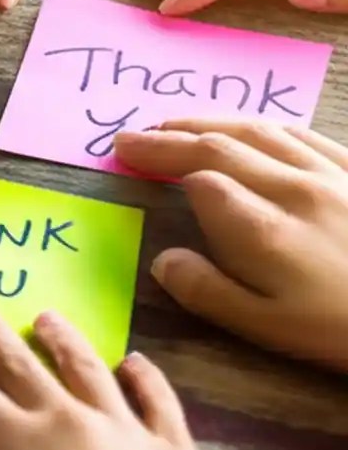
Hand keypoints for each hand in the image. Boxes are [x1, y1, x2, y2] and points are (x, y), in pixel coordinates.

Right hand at [0, 295, 199, 449]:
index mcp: (24, 444)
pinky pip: (158, 402)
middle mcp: (71, 422)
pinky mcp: (175, 447)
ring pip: (87, 370)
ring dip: (63, 341)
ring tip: (45, 317)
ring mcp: (127, 430)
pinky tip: (134, 361)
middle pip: (22, 369)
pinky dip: (145, 378)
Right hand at [115, 119, 347, 371]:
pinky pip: (304, 133)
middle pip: (220, 144)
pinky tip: (250, 126)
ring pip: (260, 130)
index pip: (197, 178)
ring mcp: (330, 174)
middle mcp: (292, 187)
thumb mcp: (268, 328)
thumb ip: (208, 291)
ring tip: (176, 121)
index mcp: (262, 226)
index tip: (125, 154)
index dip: (158, 161)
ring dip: (210, 120)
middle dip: (169, 135)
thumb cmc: (342, 330)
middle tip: (132, 134)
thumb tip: (163, 259)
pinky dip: (264, 124)